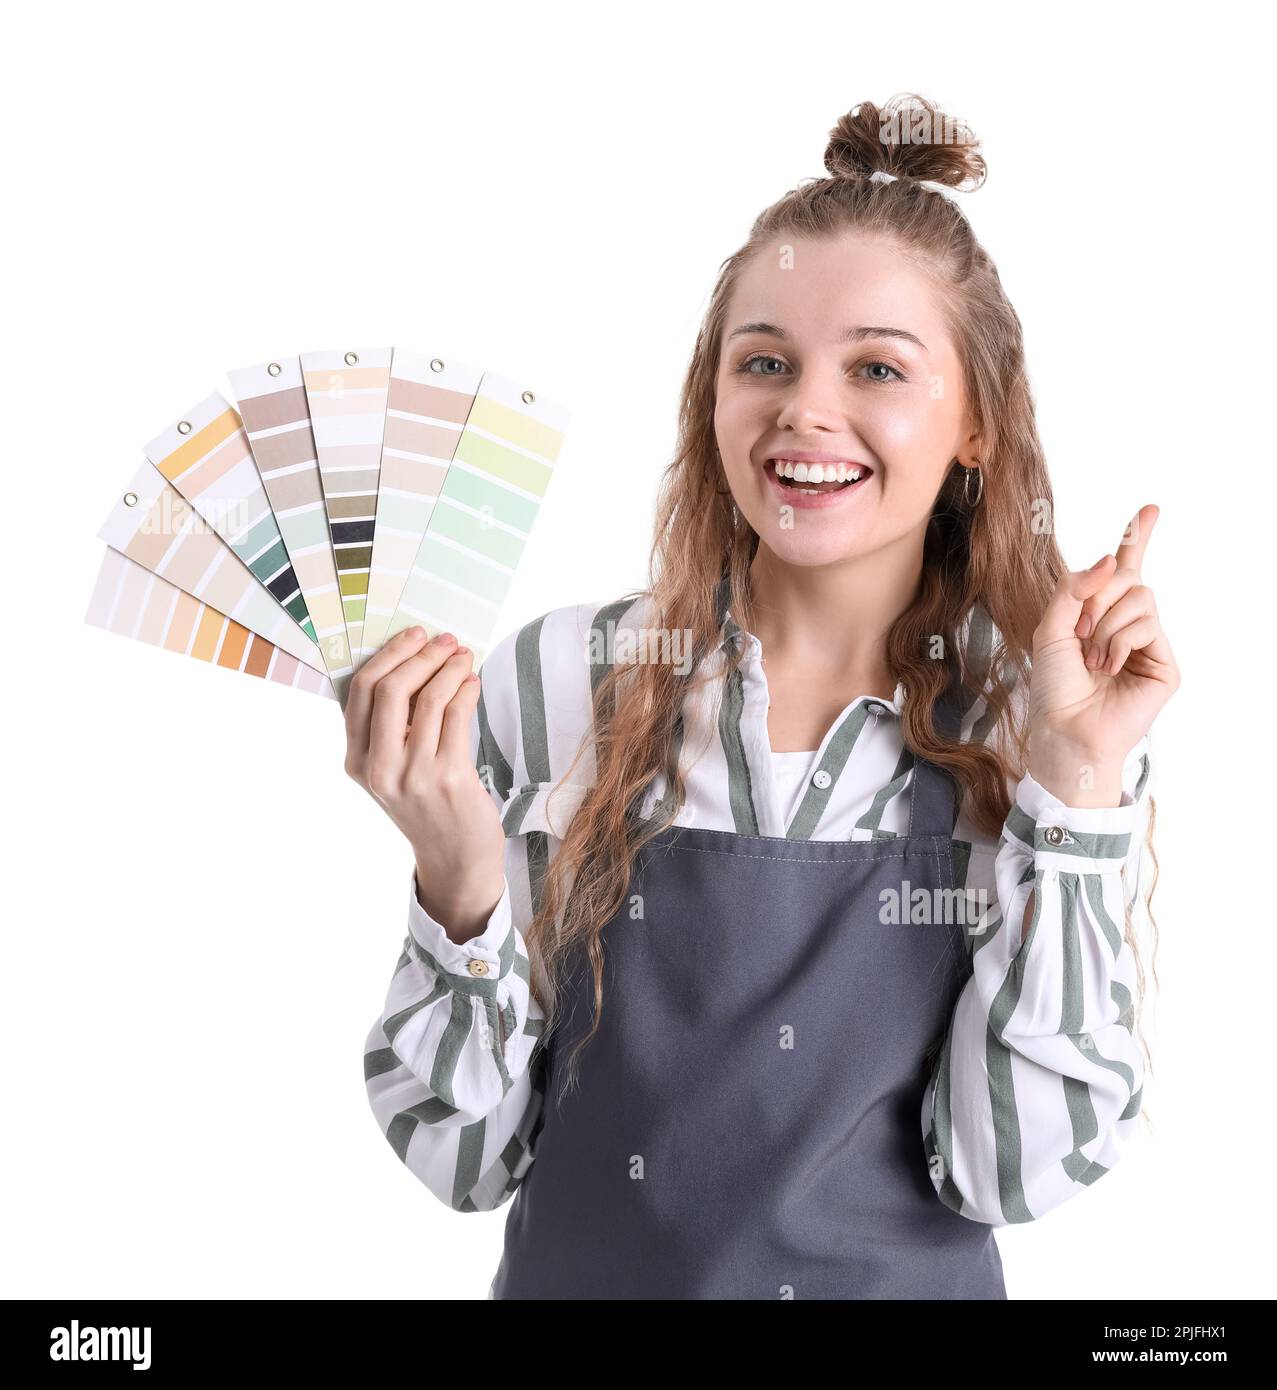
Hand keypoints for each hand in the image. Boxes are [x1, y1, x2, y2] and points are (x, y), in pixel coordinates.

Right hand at [343, 627, 505, 941]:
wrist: (455, 858)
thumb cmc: (426, 804)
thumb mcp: (392, 770)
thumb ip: (389, 727)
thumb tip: (409, 661)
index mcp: (357, 761)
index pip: (360, 692)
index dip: (388, 655)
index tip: (413, 635)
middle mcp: (380, 768)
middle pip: (390, 689)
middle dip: (421, 655)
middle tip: (444, 640)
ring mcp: (414, 775)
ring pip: (429, 699)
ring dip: (449, 669)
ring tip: (464, 657)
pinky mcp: (450, 778)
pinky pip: (457, 717)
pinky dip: (466, 691)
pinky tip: (472, 683)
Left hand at [1027, 504, 1179, 802]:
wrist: (1064, 728)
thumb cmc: (1055, 685)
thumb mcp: (1050, 628)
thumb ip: (1072, 589)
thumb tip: (1108, 560)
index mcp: (1100, 613)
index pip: (1124, 569)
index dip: (1137, 538)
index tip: (1149, 510)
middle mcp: (1128, 624)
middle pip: (1127, 576)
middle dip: (1097, 597)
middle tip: (1080, 629)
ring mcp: (1150, 643)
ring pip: (1140, 597)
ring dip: (1106, 624)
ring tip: (1092, 658)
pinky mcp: (1165, 663)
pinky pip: (1147, 625)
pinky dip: (1119, 642)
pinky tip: (1109, 667)